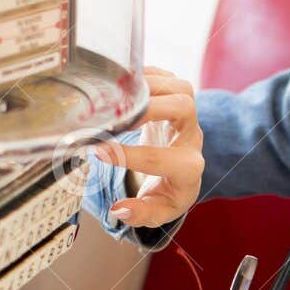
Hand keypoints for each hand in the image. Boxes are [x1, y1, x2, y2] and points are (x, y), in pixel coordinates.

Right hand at [95, 67, 204, 228]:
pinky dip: (146, 75)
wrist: (177, 176)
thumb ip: (140, 214)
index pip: (162, 159)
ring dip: (149, 86)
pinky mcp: (178, 100)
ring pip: (181, 88)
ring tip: (116, 94)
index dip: (129, 155)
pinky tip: (121, 84)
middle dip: (149, 107)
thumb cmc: (164, 193)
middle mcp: (192, 138)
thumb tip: (120, 210)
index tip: (97, 151)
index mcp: (188, 169)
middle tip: (114, 114)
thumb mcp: (156, 212)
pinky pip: (169, 78)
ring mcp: (188, 117)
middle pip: (184, 108)